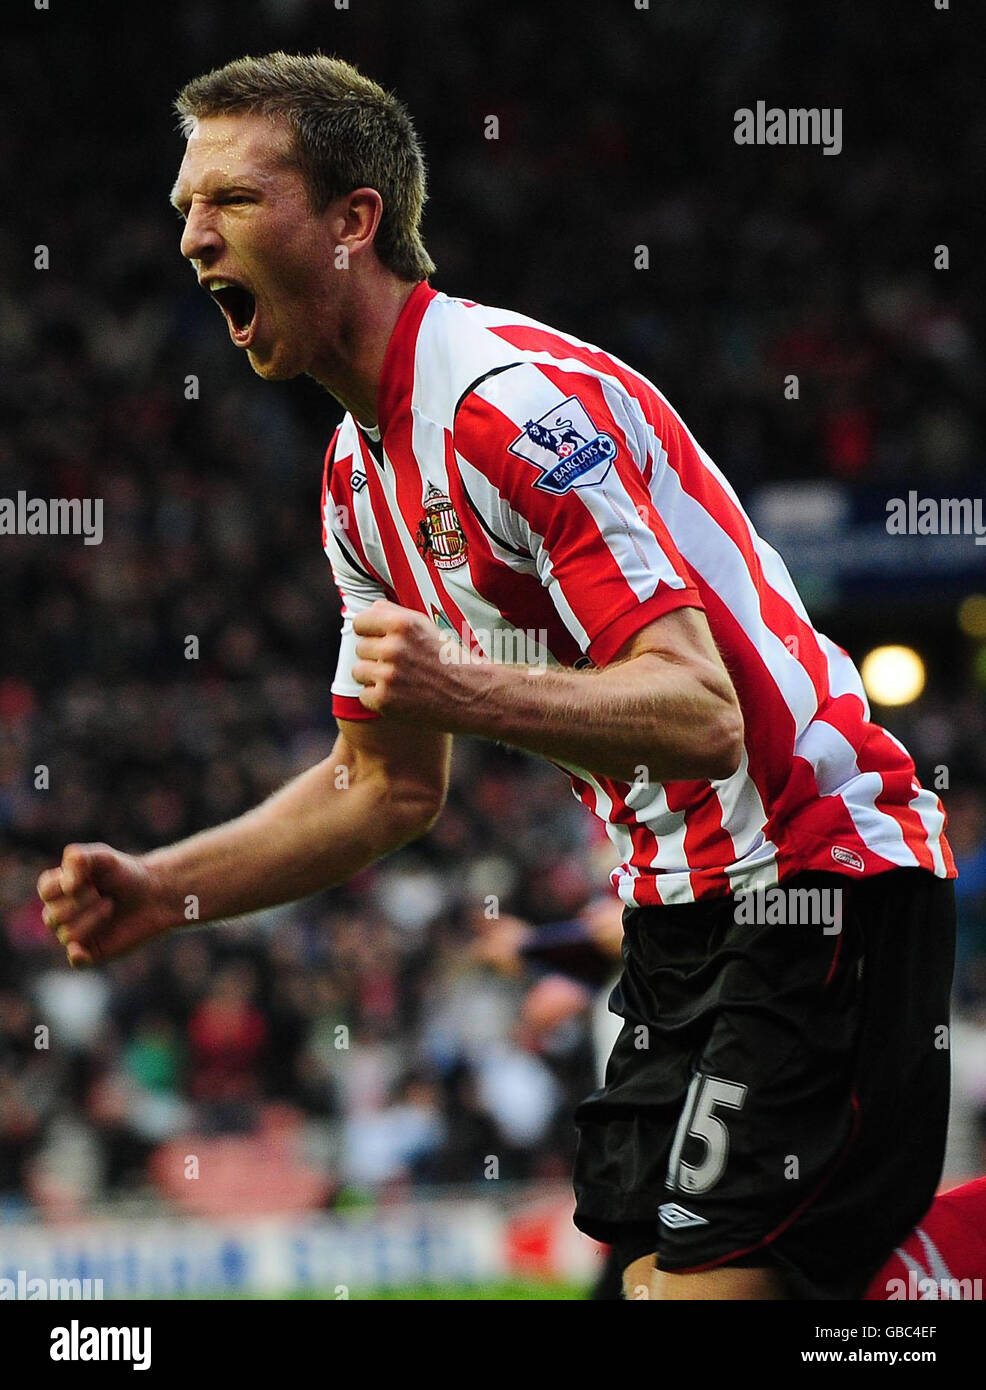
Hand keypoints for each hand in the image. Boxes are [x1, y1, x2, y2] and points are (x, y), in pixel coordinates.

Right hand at [37, 843, 172, 967]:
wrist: (154, 893)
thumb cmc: (126, 873)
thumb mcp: (104, 857)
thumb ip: (80, 859)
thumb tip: (67, 886)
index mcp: (60, 889)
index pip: (45, 890)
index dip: (64, 885)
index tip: (87, 879)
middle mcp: (62, 913)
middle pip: (52, 916)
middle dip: (80, 902)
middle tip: (102, 894)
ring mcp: (76, 934)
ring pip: (67, 935)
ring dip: (92, 918)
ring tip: (110, 906)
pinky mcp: (93, 951)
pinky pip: (77, 961)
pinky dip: (77, 955)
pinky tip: (81, 950)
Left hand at [352, 599, 488, 722]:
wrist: (474, 695)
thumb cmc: (451, 659)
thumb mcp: (428, 627)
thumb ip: (396, 615)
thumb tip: (371, 608)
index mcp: (402, 623)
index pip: (360, 622)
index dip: (369, 632)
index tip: (381, 641)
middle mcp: (393, 646)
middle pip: (360, 648)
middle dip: (375, 657)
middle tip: (401, 666)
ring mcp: (388, 675)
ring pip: (359, 672)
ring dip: (374, 678)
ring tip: (401, 681)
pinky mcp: (385, 700)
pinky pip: (365, 695)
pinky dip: (379, 699)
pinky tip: (401, 697)